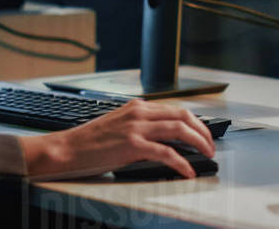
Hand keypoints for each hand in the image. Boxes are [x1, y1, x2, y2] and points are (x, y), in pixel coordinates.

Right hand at [18, 99, 215, 179]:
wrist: (68, 149)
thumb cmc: (90, 142)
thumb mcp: (119, 125)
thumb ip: (140, 125)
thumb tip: (162, 137)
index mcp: (137, 107)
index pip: (176, 109)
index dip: (195, 122)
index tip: (203, 133)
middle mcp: (139, 113)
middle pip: (183, 115)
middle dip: (202, 131)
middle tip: (210, 145)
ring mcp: (136, 128)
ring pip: (179, 130)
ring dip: (198, 143)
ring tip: (206, 155)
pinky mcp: (132, 145)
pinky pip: (166, 152)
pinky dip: (181, 162)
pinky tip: (187, 171)